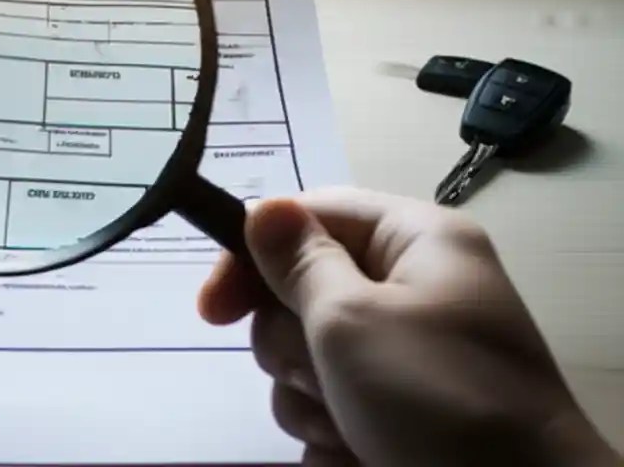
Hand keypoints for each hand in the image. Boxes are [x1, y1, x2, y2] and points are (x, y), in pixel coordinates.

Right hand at [198, 187, 619, 466]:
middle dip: (293, 345)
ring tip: (355, 427)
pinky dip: (332, 435)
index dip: (253, 254)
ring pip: (306, 361)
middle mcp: (411, 291)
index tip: (214, 310)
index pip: (310, 215)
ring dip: (311, 400)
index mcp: (415, 242)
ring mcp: (405, 358)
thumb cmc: (438, 400)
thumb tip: (262, 210)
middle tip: (323, 373)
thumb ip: (297, 262)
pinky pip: (329, 410)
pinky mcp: (398, 413)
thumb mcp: (353, 319)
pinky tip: (359, 451)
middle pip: (299, 293)